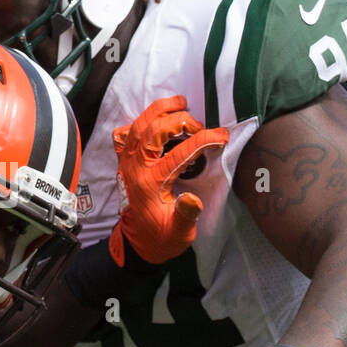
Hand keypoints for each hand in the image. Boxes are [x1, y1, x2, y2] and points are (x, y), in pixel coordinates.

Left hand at [110, 96, 227, 265]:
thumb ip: (185, 216)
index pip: (178, 154)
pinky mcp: (124, 162)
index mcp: (150, 184)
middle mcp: (134, 168)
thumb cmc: (161, 238)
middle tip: (199, 124)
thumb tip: (192, 200)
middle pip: (151, 130)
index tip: (222, 136)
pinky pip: (124, 135)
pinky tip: (156, 120)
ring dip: (158, 110)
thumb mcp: (179, 234)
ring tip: (181, 103)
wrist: (138, 244)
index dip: (202, 141)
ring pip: (137, 126)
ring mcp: (126, 163)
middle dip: (178, 120)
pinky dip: (139, 122)